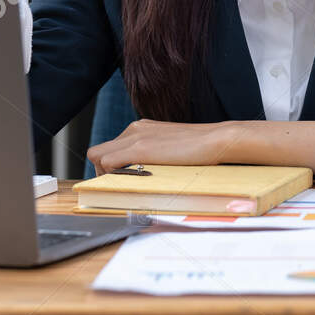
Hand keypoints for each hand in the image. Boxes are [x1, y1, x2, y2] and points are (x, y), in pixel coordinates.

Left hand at [86, 119, 248, 174]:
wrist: (216, 140)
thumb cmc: (199, 149)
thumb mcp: (170, 148)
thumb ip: (155, 154)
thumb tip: (145, 172)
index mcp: (141, 128)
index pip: (110, 147)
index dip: (110, 166)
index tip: (118, 180)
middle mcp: (134, 129)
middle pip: (98, 151)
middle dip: (102, 172)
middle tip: (117, 186)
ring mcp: (135, 137)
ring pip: (98, 156)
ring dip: (104, 174)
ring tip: (122, 187)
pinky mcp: (139, 148)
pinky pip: (108, 162)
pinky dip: (112, 176)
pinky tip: (129, 183)